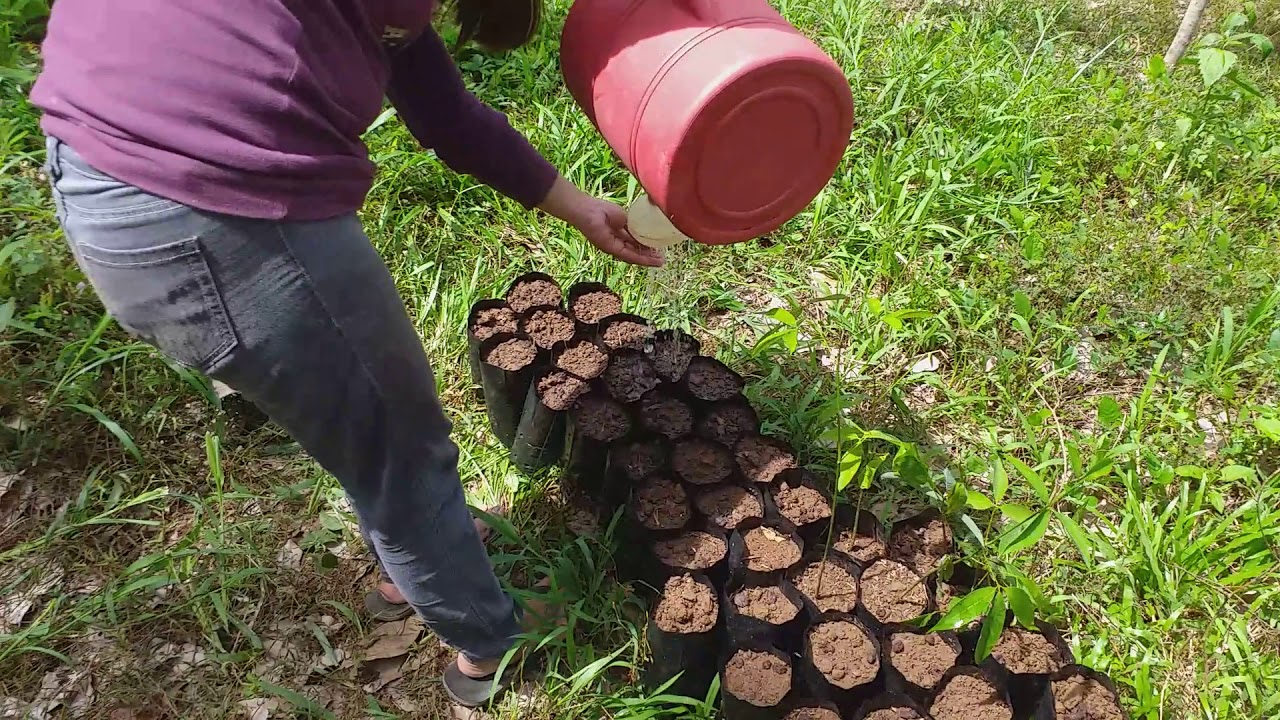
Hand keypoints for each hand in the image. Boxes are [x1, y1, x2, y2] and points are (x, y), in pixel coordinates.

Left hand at [538, 177, 664, 267]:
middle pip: (635, 252)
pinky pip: (629, 255)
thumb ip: (634, 227)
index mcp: (619, 233)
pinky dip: (640, 258)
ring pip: (633, 256)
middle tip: (663, 259)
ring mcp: (613, 247)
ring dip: (647, 260)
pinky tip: (651, 261)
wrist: (588, 210)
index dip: (647, 246)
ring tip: (660, 262)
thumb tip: (647, 232)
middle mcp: (616, 242)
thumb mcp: (625, 218)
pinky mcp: (611, 249)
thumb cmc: (602, 210)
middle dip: (649, 256)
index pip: (635, 243)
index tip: (659, 248)